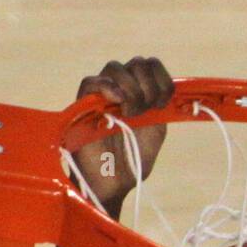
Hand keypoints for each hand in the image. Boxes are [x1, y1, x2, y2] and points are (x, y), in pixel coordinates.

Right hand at [74, 57, 173, 210]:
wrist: (113, 183)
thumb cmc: (132, 160)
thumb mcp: (156, 130)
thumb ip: (160, 106)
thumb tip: (162, 87)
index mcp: (141, 92)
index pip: (152, 65)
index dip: (161, 79)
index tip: (161, 103)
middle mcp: (121, 89)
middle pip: (137, 63)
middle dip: (147, 87)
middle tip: (144, 111)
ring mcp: (102, 95)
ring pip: (115, 67)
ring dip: (130, 89)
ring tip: (128, 114)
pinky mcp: (84, 104)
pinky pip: (91, 81)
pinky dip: (107, 87)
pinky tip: (116, 102)